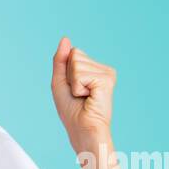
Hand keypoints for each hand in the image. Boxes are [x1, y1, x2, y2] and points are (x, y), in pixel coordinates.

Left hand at [50, 37, 115, 152]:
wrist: (82, 130)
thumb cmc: (72, 111)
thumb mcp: (60, 82)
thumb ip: (61, 60)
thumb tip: (65, 38)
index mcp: (95, 69)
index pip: (73, 53)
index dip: (65, 72)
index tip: (73, 89)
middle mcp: (104, 69)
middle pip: (75, 55)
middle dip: (69, 77)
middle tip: (78, 94)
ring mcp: (107, 73)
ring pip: (76, 63)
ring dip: (73, 83)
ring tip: (83, 96)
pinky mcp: (107, 79)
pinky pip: (80, 74)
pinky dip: (77, 87)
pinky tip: (88, 97)